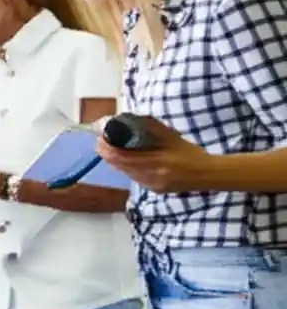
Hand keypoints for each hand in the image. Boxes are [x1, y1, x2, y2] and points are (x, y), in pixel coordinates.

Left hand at [96, 116, 212, 192]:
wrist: (208, 174)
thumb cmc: (191, 154)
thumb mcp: (172, 138)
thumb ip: (152, 129)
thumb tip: (131, 119)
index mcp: (156, 162)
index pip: (122, 157)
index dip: (107, 148)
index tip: (100, 138)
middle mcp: (152, 176)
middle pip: (120, 166)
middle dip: (107, 154)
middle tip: (100, 142)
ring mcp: (152, 185)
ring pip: (125, 173)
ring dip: (115, 162)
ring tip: (108, 150)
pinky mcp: (155, 190)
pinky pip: (135, 178)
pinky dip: (126, 169)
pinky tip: (125, 161)